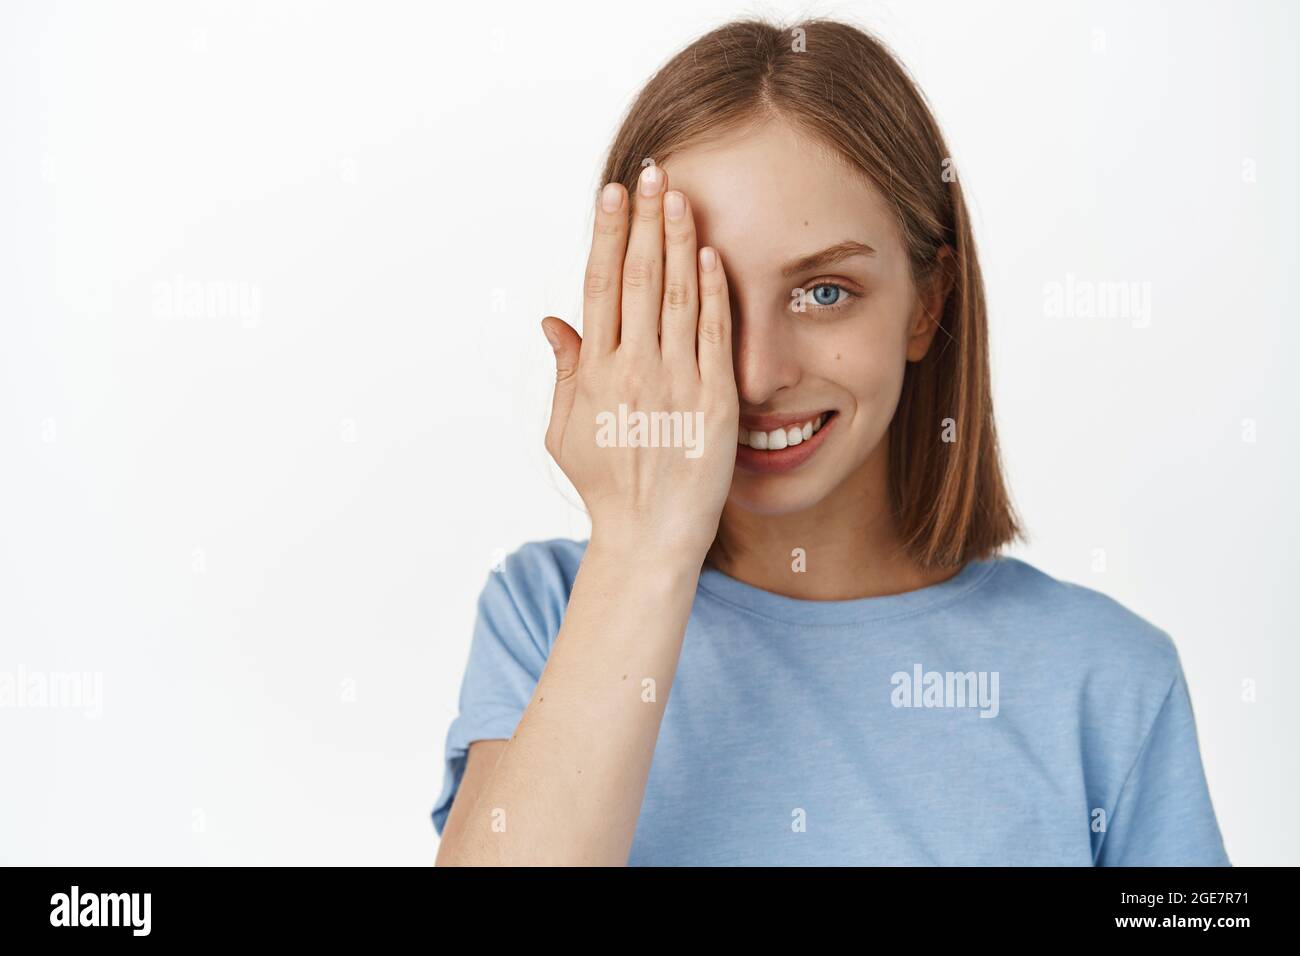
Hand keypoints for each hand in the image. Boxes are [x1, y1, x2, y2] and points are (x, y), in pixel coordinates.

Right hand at [541, 164, 738, 559]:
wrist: (649, 537)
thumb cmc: (606, 487)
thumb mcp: (565, 433)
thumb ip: (564, 373)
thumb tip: (553, 321)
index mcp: (594, 372)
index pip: (600, 286)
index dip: (607, 234)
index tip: (612, 193)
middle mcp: (633, 370)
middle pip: (639, 278)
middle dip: (644, 219)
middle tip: (651, 171)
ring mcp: (676, 384)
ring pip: (679, 296)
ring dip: (680, 240)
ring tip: (680, 195)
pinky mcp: (714, 401)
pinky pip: (716, 335)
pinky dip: (714, 292)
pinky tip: (711, 254)